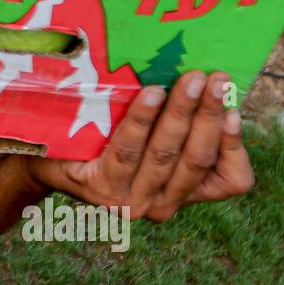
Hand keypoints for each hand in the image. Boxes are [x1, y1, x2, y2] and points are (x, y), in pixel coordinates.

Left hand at [29, 70, 254, 221]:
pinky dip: (142, 120)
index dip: (235, 147)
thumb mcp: (153, 136)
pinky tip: (151, 94)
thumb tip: (215, 83)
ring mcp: (131, 202)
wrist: (48, 159)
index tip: (235, 109)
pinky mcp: (101, 190)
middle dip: (210, 115)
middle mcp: (162, 205)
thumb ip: (182, 123)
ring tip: (191, 80)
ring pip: (165, 154)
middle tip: (216, 79)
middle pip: (197, 159)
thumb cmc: (108, 139)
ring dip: (181, 113)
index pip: (231, 181)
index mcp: (185, 193)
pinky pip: (127, 150)